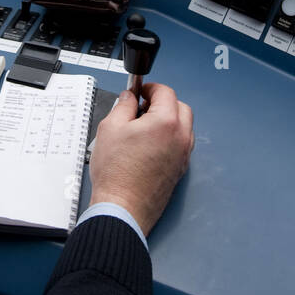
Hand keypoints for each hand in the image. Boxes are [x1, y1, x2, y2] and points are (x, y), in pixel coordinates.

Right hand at [88, 83, 193, 236]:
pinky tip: (149, 144)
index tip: (139, 91)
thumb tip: (129, 98)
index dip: (150, 88)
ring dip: (168, 120)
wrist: (123, 207)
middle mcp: (180, 137)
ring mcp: (183, 155)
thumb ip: (123, 106)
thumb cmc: (117, 173)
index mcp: (166, 122)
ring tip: (144, 126)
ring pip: (183, 127)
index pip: (165, 92)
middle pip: (180, 107)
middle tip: (143, 105)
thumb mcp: (110, 127)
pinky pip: (180, 145)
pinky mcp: (180, 169)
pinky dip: (169, 138)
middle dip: (163, 102)